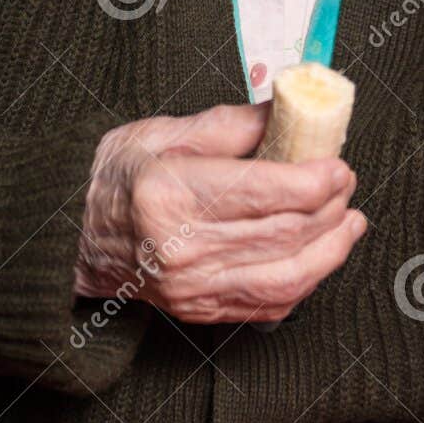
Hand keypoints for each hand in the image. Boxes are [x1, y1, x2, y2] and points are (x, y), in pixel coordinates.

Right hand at [76, 102, 365, 322]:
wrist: (72, 235)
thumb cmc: (115, 177)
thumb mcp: (163, 132)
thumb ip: (231, 125)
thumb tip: (287, 113)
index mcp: (170, 194)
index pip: (263, 192)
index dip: (314, 180)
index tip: (338, 164)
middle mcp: (181, 248)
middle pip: (283, 234)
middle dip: (330, 208)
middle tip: (346, 182)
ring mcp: (192, 286)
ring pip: (286, 277)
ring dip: (332, 251)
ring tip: (351, 223)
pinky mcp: (200, 309)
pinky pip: (269, 305)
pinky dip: (306, 280)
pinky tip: (321, 255)